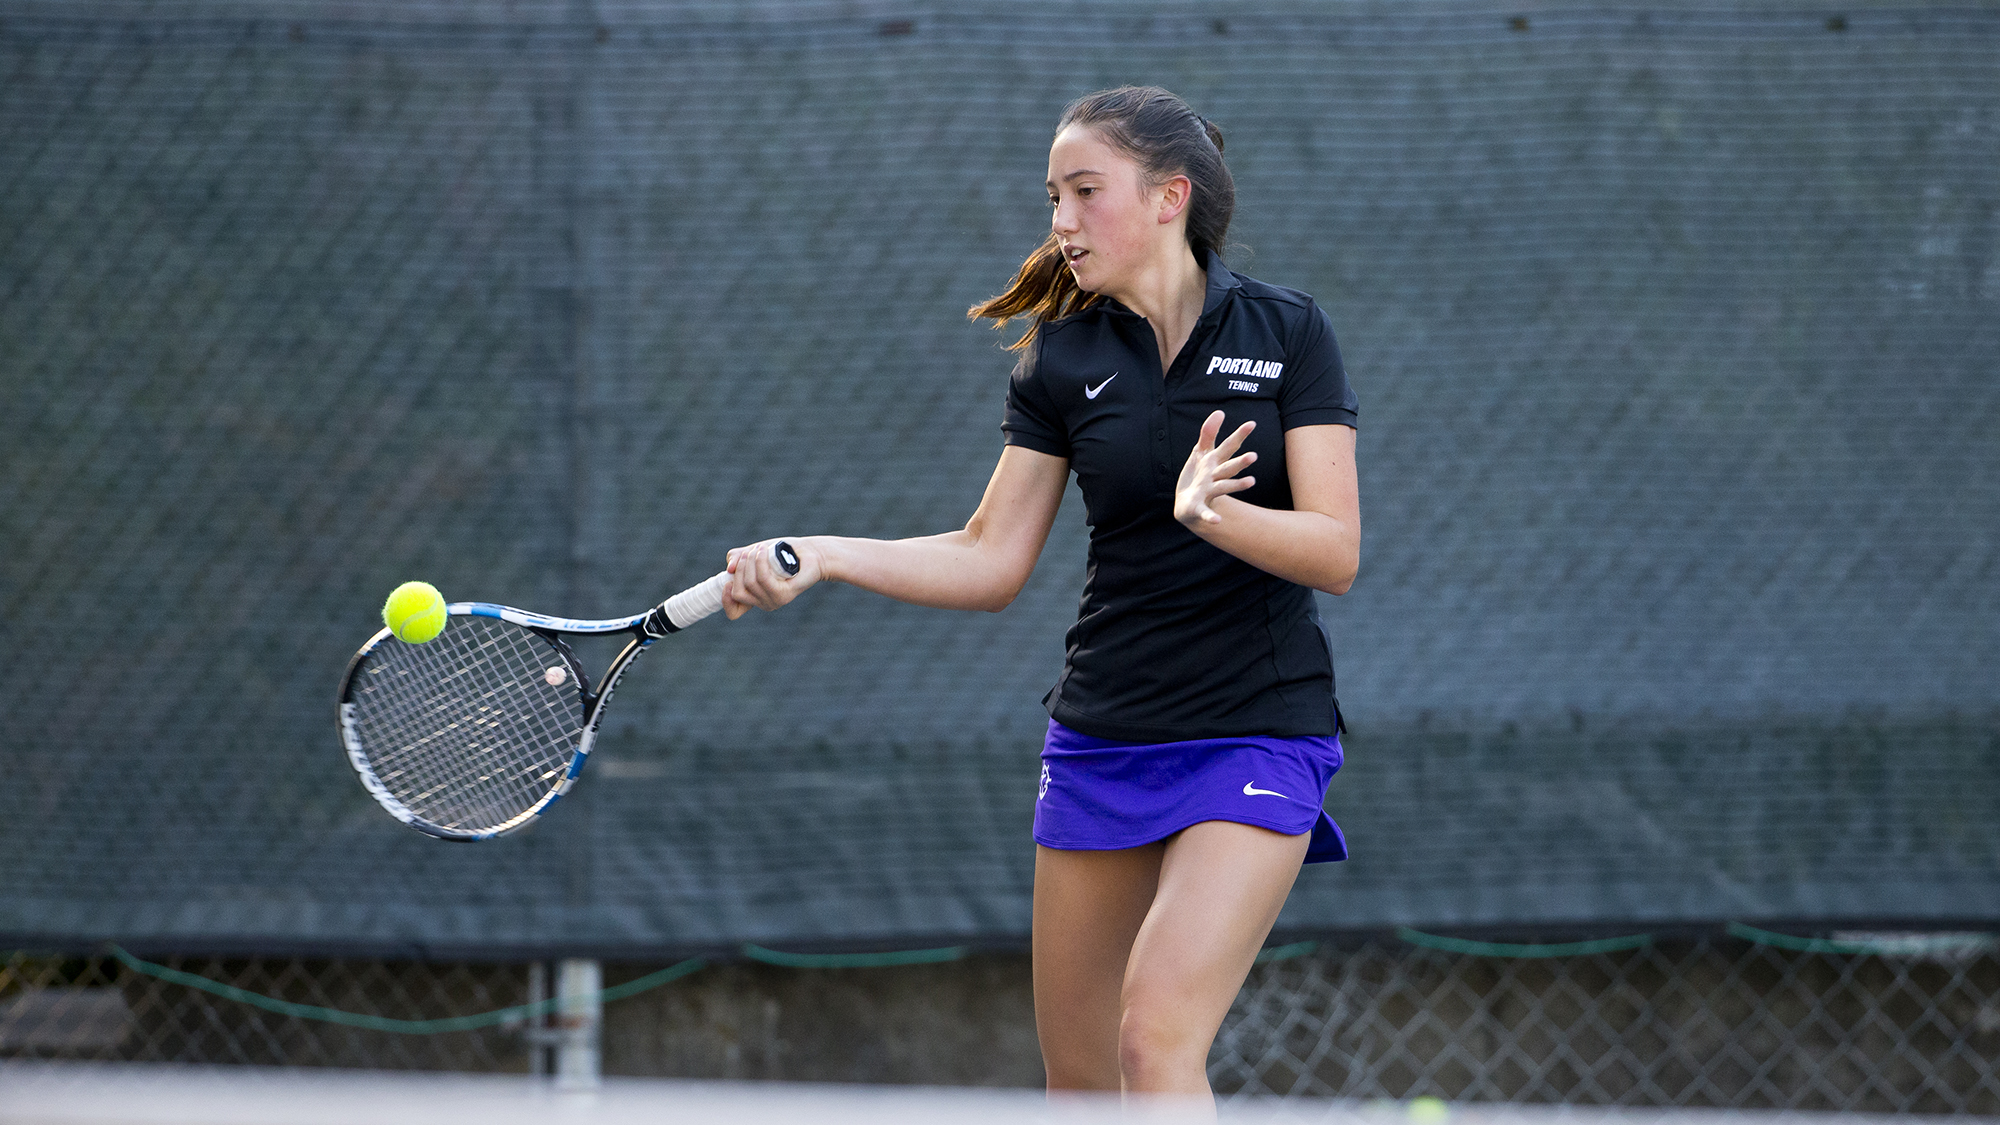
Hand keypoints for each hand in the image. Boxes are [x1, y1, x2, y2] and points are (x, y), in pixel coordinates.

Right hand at [722, 537, 822, 619]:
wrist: (809, 552)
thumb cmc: (781, 553)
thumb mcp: (753, 553)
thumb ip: (738, 558)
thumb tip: (729, 569)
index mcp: (754, 597)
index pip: (734, 612)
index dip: (725, 601)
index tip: (727, 583)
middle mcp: (763, 603)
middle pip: (738, 592)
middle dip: (740, 568)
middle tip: (750, 552)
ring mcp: (774, 601)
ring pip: (750, 584)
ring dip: (750, 561)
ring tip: (760, 548)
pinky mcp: (784, 595)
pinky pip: (763, 579)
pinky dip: (760, 562)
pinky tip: (764, 551)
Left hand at [1174, 411, 1256, 529]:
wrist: (1186, 505)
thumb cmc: (1197, 476)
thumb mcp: (1201, 453)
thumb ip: (1209, 433)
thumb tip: (1220, 412)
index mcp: (1215, 463)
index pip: (1228, 447)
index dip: (1238, 435)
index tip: (1251, 423)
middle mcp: (1215, 478)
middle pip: (1229, 468)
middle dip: (1240, 462)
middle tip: (1254, 456)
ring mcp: (1208, 492)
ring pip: (1223, 488)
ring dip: (1237, 485)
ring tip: (1251, 482)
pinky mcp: (1198, 507)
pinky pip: (1205, 512)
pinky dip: (1210, 517)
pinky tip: (1216, 521)